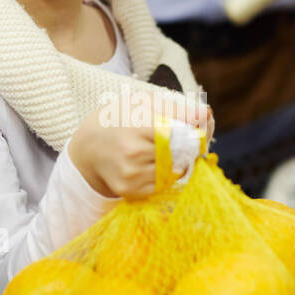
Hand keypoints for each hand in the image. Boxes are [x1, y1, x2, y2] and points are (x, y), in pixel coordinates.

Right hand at [68, 99, 213, 198]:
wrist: (89, 147)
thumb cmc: (120, 119)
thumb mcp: (143, 103)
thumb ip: (177, 109)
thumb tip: (206, 113)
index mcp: (139, 126)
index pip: (182, 131)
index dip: (196, 128)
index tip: (199, 123)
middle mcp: (135, 153)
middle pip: (183, 153)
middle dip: (189, 145)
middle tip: (182, 137)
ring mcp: (132, 175)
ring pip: (175, 170)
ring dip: (177, 161)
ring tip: (161, 149)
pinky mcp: (131, 191)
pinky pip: (163, 184)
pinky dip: (165, 174)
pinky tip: (152, 163)